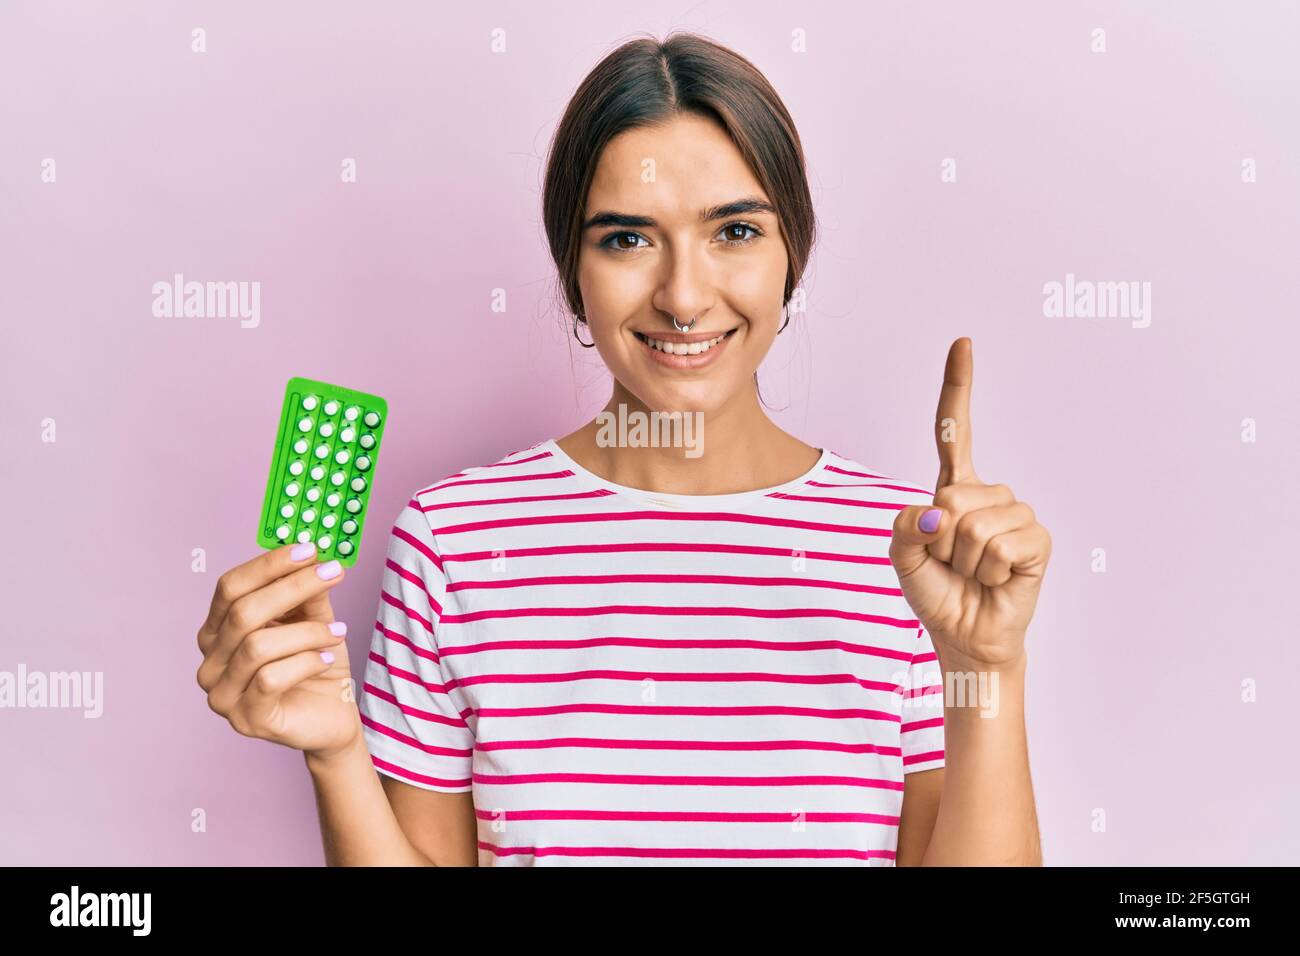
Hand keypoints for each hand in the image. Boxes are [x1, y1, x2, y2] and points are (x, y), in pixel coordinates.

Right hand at [196, 543, 362, 760]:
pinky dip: (306, 662)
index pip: (229, 587)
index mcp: (218, 631)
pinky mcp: (246, 719)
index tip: (309, 549)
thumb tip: (312, 556)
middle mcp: (210, 662)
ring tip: (338, 632)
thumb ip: (306, 593)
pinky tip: (327, 660)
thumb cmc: (316, 666)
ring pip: (258, 646)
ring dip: (306, 632)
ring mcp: (223, 695)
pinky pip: (270, 679)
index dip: (268, 565)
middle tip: (333, 573)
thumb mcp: (312, 620)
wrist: (332, 717)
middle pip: (243, 612)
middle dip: (293, 587)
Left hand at [889, 337, 1051, 669]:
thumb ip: (905, 526)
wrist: (963, 634)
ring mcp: (1016, 514)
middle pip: (951, 496)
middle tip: (950, 564)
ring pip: (974, 524)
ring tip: (972, 574)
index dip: (958, 387)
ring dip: (963, 560)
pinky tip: (996, 580)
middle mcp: (988, 494)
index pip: (954, 431)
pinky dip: (988, 571)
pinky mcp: (1037, 539)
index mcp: (953, 488)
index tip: (963, 344)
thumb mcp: (902, 557)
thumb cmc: (936, 592)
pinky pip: (1002, 545)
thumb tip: (940, 513)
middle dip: (940, 540)